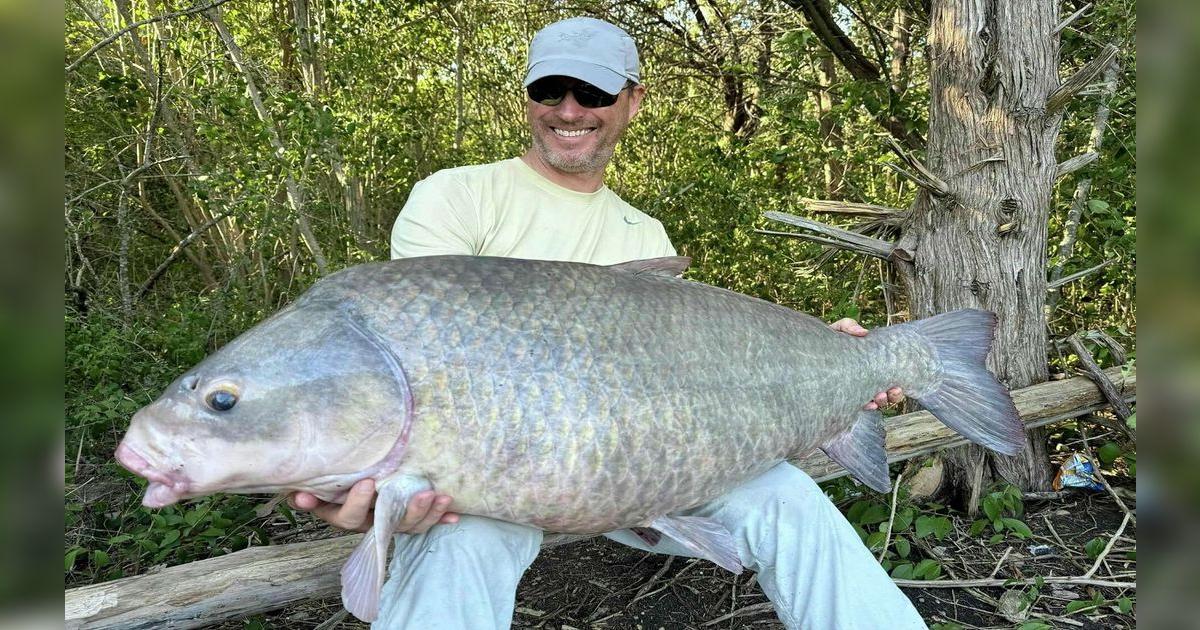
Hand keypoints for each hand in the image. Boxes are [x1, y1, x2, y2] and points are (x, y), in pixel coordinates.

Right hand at [288, 479, 459, 533]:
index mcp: (345, 514)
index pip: (350, 516)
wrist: (349, 481)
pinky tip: (455, 513)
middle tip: (423, 492)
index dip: (358, 504)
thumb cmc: (327, 481)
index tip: (367, 484)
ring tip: (440, 496)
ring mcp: (390, 521)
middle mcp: (369, 522)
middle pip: (388, 524)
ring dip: (428, 512)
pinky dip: (440, 517)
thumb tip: (299, 497)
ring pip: (410, 525)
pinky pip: (425, 521)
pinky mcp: (407, 517)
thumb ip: (308, 491)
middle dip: (408, 510)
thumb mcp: (315, 484)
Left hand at [828, 318, 905, 410]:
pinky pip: (857, 407)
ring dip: (881, 401)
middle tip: (889, 392)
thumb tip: (863, 332)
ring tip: (879, 397)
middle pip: (885, 393)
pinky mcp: (841, 399)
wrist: (804, 350)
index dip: (896, 384)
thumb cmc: (824, 340)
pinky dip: (866, 406)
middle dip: (892, 395)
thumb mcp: (837, 330)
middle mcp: (863, 380)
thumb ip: (849, 326)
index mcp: (868, 366)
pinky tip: (868, 404)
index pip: (887, 376)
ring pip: (874, 402)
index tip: (897, 384)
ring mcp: (853, 391)